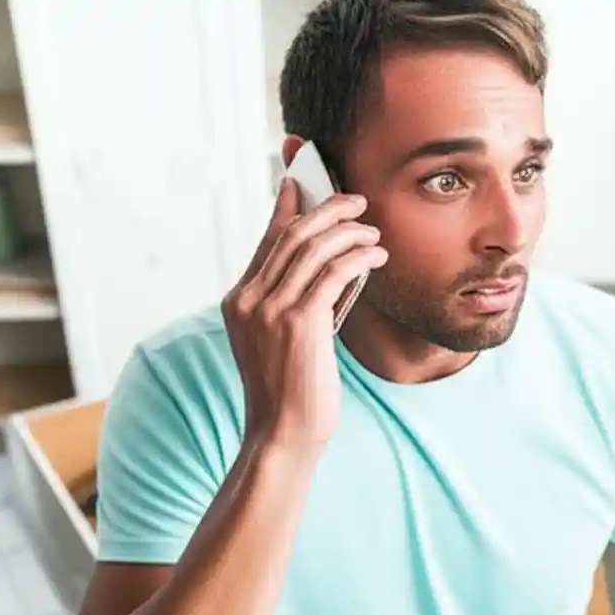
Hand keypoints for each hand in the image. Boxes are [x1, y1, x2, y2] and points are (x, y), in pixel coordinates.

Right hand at [222, 179, 386, 449]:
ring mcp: (271, 310)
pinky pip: (333, 273)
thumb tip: (321, 270)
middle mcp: (249, 299)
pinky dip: (358, 258)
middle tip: (357, 201)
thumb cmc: (288, 392)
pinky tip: (376, 256)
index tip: (304, 180)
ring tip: (373, 232)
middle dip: (327, 209)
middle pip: (291, 233)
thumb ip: (288, 303)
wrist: (282, 434)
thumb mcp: (277, 340)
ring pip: (313, 247)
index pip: (267, 239)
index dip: (288, 204)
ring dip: (349, 232)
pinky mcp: (299, 323)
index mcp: (239, 300)